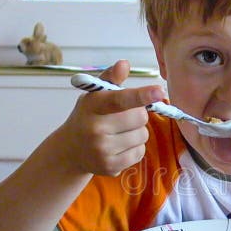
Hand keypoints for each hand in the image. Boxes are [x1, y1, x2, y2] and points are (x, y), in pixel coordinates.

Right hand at [57, 60, 164, 175]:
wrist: (71, 150)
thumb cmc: (88, 116)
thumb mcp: (95, 95)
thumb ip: (111, 78)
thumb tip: (124, 64)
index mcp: (92, 106)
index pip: (120, 99)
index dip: (141, 94)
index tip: (159, 91)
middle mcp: (95, 129)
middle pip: (140, 117)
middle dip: (138, 114)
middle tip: (123, 116)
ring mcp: (102, 150)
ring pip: (143, 135)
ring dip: (137, 131)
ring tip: (120, 132)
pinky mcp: (111, 166)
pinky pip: (140, 152)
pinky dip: (135, 147)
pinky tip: (120, 145)